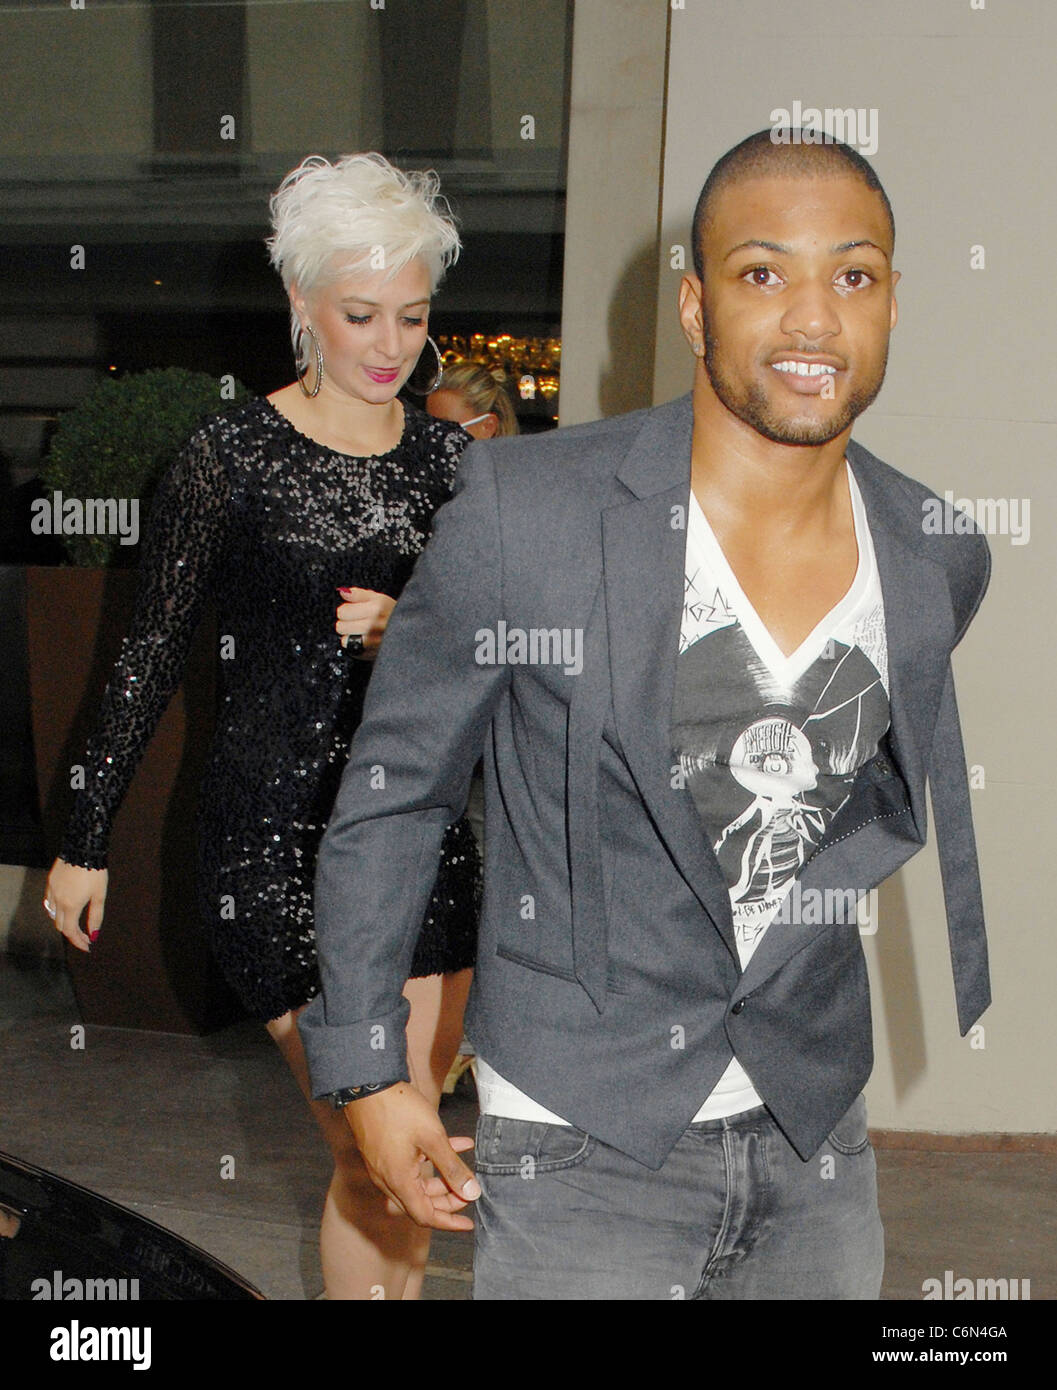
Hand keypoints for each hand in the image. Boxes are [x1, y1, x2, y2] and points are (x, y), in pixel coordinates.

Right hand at [44, 858, 107, 952]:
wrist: (84, 848)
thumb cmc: (95, 871)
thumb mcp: (100, 895)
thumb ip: (96, 917)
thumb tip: (94, 935)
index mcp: (71, 905)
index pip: (70, 931)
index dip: (78, 942)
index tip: (87, 946)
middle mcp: (57, 900)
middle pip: (60, 925)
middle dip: (72, 934)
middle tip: (85, 937)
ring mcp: (51, 890)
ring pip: (52, 914)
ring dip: (63, 922)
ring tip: (76, 924)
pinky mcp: (50, 881)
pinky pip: (49, 901)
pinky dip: (55, 909)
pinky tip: (65, 908)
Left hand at [335, 586, 395, 660]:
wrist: (411, 635)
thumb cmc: (395, 615)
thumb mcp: (381, 599)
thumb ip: (359, 594)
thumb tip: (343, 592)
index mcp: (375, 609)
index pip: (342, 611)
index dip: (347, 610)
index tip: (353, 610)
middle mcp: (372, 626)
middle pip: (340, 626)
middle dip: (347, 623)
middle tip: (358, 622)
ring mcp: (370, 643)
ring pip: (344, 639)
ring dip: (350, 636)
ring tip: (361, 632)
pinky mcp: (370, 655)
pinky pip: (352, 650)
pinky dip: (355, 646)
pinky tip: (364, 641)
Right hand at [343, 1081, 480, 1230]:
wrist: (366, 1084)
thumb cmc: (398, 1110)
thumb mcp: (432, 1138)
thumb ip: (452, 1167)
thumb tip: (471, 1193)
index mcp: (398, 1181)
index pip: (425, 1215)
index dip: (448, 1222)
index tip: (468, 1223)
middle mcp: (387, 1179)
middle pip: (420, 1201)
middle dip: (447, 1199)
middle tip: (469, 1191)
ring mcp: (383, 1164)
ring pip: (417, 1181)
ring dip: (441, 1178)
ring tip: (465, 1166)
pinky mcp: (383, 1150)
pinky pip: (410, 1163)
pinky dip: (432, 1158)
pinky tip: (457, 1143)